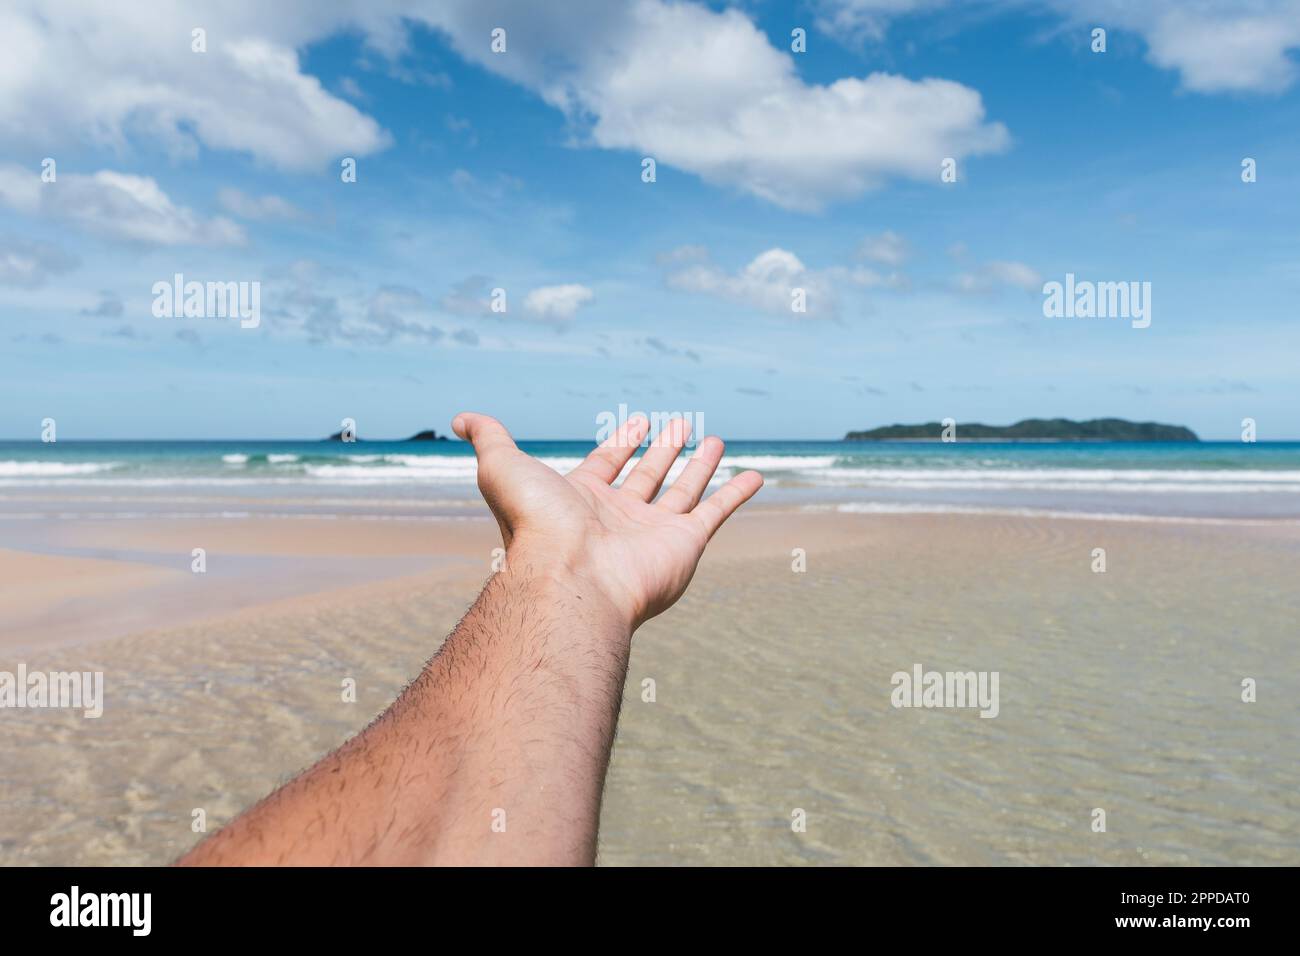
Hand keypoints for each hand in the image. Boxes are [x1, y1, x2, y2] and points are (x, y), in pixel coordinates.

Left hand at [451, 411, 762, 627]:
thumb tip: (460, 417)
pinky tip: (754, 475)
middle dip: (662, 450)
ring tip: (715, 438)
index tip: (638, 422)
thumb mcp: (502, 467)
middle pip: (645, 476)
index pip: (605, 465)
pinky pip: (715, 513)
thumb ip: (488, 437)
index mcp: (580, 500)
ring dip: (699, 465)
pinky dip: (735, 493)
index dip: (621, 443)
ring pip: (682, 491)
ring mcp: (652, 532)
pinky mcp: (684, 544)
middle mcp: (617, 517)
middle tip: (678, 423)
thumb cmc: (534, 524)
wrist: (569, 578)